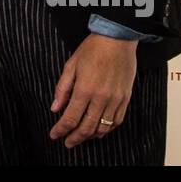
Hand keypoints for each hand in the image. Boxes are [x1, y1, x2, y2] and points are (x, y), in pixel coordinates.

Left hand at [49, 33, 137, 147]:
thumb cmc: (92, 49)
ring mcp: (115, 99)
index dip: (60, 130)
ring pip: (103, 128)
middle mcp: (101, 98)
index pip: (70, 118)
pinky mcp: (125, 98)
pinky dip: (107, 129)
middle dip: (75, 138)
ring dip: (90, 136)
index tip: (54, 135)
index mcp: (84, 90)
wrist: (118, 39)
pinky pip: (117, 121)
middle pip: (86, 128)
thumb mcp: (71, 65)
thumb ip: (62, 89)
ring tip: (81, 137)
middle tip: (67, 142)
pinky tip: (99, 129)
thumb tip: (55, 108)